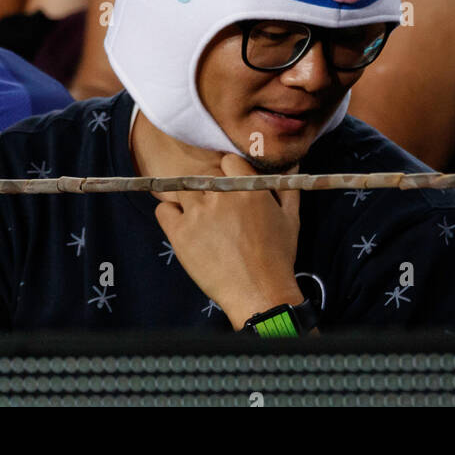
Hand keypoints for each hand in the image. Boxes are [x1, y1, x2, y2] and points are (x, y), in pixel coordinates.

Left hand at [154, 154, 302, 329]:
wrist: (260, 294)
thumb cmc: (278, 258)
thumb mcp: (291, 219)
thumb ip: (288, 188)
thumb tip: (290, 166)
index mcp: (248, 188)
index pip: (228, 160)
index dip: (230, 172)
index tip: (231, 186)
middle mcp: (221, 196)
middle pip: (205, 175)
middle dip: (211, 189)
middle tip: (216, 207)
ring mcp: (198, 214)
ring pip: (184, 189)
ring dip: (191, 199)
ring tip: (199, 217)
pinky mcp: (180, 234)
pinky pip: (164, 210)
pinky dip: (170, 214)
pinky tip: (183, 225)